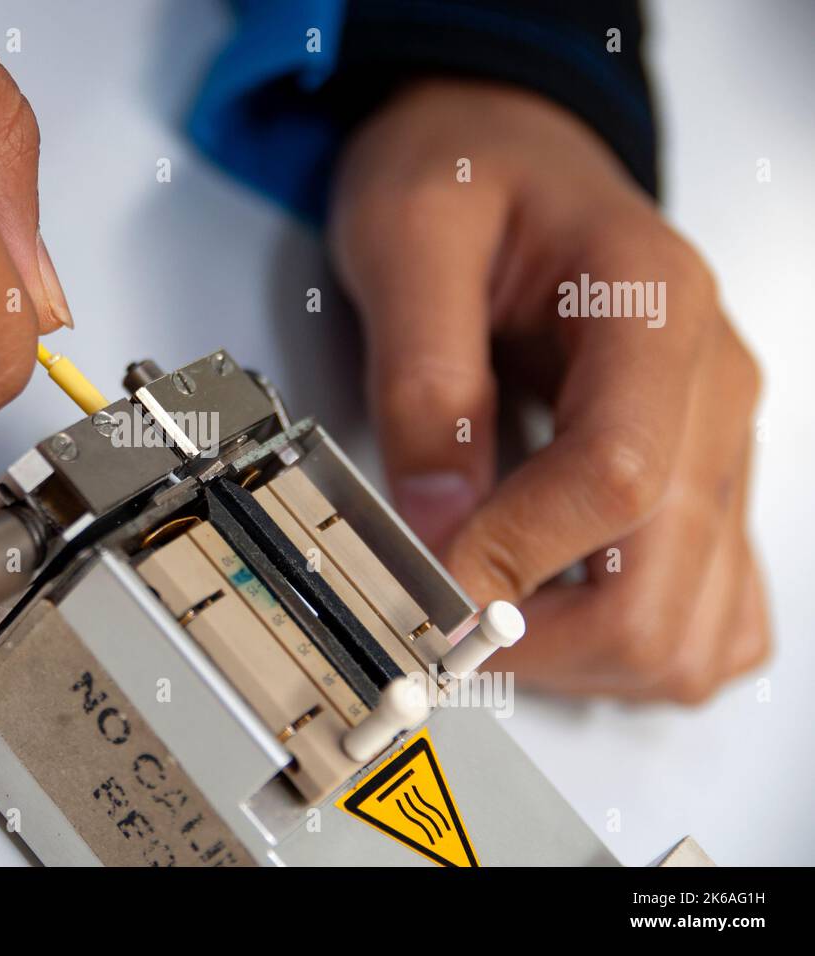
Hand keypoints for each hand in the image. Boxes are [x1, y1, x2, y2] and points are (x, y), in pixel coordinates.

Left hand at [329, 79, 768, 702]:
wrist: (511, 157)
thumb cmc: (468, 179)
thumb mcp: (410, 241)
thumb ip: (424, 378)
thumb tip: (433, 518)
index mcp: (652, 308)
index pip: (617, 477)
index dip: (514, 556)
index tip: (427, 584)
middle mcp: (708, 386)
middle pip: (664, 582)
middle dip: (541, 636)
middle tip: (439, 624)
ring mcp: (715, 445)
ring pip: (694, 627)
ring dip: (582, 659)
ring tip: (487, 619)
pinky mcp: (701, 485)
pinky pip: (711, 615)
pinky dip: (631, 649)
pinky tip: (553, 614)